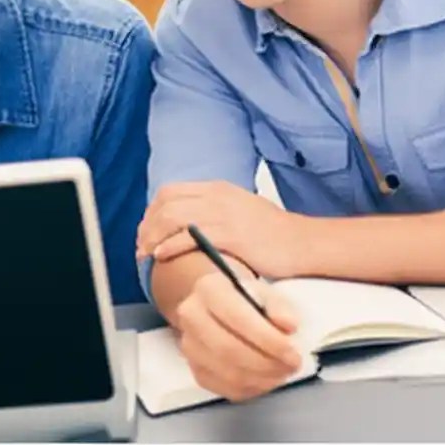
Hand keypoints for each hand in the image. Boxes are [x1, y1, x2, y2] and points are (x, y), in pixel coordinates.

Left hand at [136, 181, 310, 278]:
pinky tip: (162, 256)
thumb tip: (186, 225)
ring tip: (146, 254)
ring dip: (153, 236)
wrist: (304, 243)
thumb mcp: (239, 211)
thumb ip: (213, 212)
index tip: (144, 231)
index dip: (151, 212)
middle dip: (146, 225)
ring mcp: (224, 214)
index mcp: (217, 189)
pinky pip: (190, 236)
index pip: (170, 192)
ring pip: (172, 217)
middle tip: (141, 246)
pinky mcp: (231, 234)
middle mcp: (217, 196)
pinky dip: (170, 246)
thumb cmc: (274, 234)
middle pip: (165, 203)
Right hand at [174, 272, 302, 401]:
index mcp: (209, 289)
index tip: (293, 352)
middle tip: (291, 366)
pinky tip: (267, 380)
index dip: (268, 340)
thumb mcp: (265, 292)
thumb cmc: (246, 299)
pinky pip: (226, 389)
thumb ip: (279, 306)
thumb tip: (289, 326)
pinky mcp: (196, 371)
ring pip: (227, 373)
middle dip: (266, 363)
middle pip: (228, 349)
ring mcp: (189, 346)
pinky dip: (253, 389)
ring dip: (262, 379)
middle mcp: (191, 316)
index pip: (236, 318)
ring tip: (282, 373)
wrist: (218, 309)